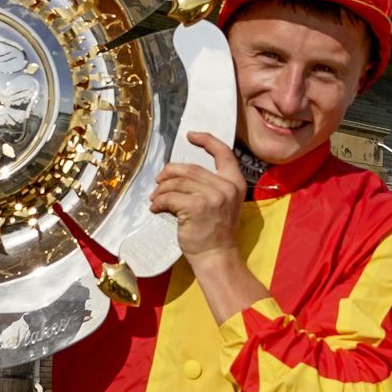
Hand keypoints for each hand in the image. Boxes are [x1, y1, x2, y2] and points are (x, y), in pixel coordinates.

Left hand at [149, 132, 247, 261]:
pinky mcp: (196, 207)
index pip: (223, 152)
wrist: (216, 255)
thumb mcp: (222, 202)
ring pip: (177, 182)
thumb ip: (210, 184)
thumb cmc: (216, 231)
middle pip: (190, 168)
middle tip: (158, 181)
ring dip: (161, 190)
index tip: (191, 135)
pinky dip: (159, 202)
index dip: (206, 140)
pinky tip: (156, 208)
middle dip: (169, 173)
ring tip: (156, 199)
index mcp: (235, 182)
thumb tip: (178, 173)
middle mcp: (226, 186)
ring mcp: (212, 196)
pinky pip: (170, 197)